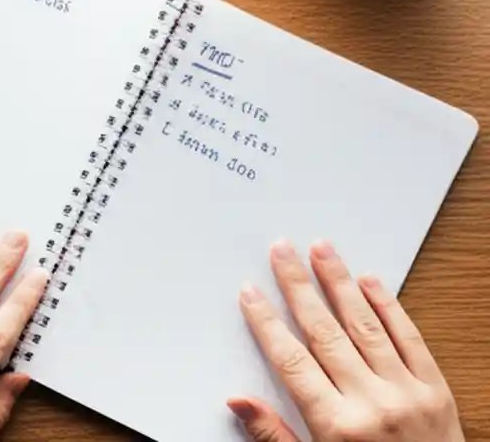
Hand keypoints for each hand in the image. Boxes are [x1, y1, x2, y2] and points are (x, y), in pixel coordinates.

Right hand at [229, 240, 463, 441]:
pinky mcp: (436, 390)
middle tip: (281, 250)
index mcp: (337, 426)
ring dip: (340, 283)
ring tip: (322, 249)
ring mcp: (407, 393)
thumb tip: (236, 402)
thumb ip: (274, 435)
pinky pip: (410, 339)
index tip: (250, 293)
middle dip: (298, 286)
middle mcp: (372, 403)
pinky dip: (389, 307)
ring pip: (365, 326)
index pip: (291, 361)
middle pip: (324, 332)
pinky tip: (370, 282)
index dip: (266, 322)